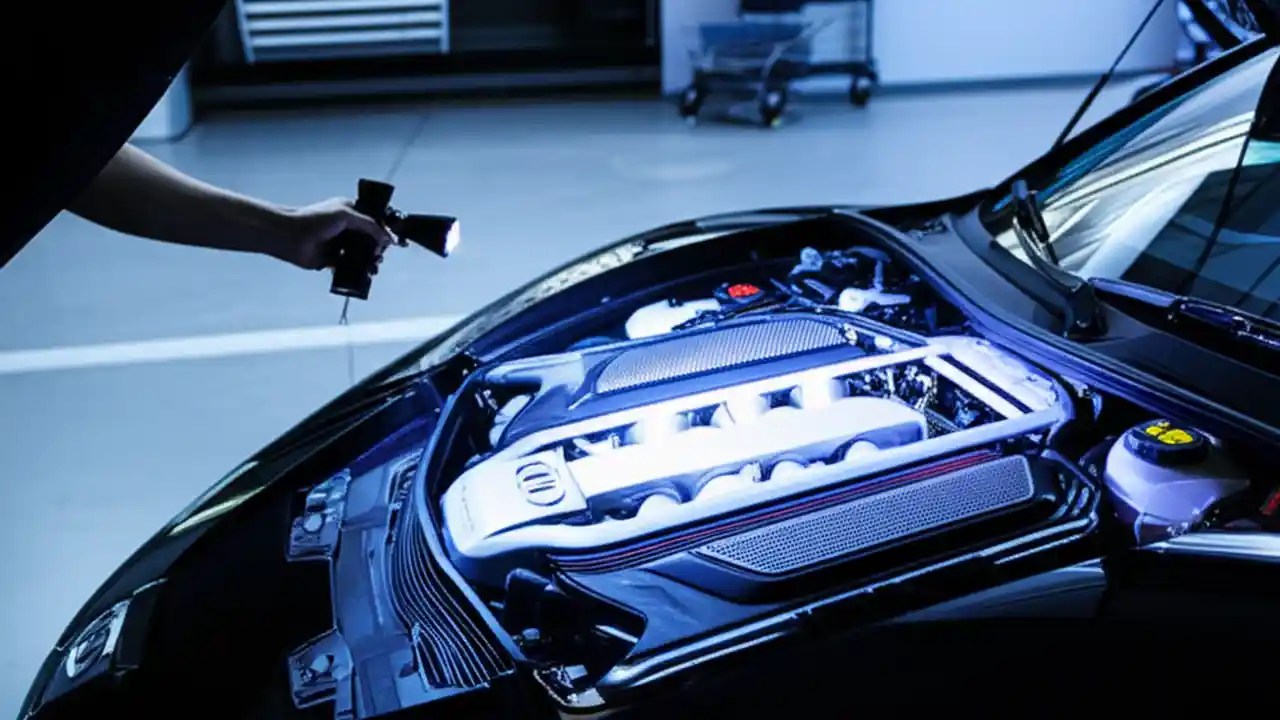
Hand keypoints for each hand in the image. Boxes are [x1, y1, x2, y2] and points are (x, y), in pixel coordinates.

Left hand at [270, 197, 397, 270]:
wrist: (290, 237)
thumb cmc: (314, 219)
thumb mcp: (346, 215)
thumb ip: (369, 225)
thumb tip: (386, 238)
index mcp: (350, 212)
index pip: (373, 220)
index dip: (383, 230)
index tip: (390, 241)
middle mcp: (347, 228)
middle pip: (369, 239)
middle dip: (378, 248)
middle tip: (380, 255)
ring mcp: (340, 244)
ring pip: (361, 254)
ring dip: (369, 261)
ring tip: (373, 266)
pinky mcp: (333, 260)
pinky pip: (350, 266)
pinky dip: (357, 270)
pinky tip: (362, 273)